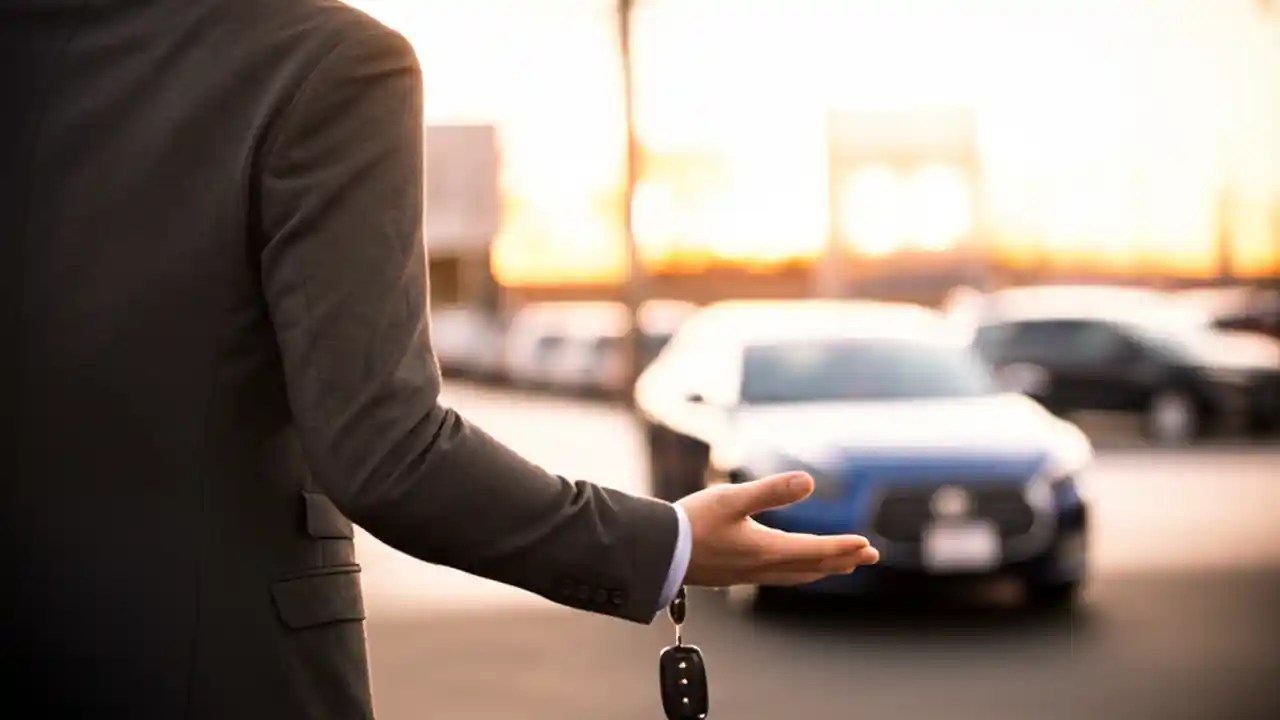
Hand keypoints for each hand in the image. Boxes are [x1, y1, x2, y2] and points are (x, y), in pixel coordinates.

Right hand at [675, 471, 879, 586]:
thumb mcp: (732, 499)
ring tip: (842, 565)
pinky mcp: (736, 575)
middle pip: (812, 566)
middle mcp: (762, 566)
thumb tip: (809, 482)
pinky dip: (799, 572)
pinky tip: (793, 568)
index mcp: (765, 549)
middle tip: (870, 556)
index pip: (815, 549)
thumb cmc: (692, 523)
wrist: (658, 553)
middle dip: (843, 559)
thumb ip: (771, 491)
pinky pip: (779, 576)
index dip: (843, 546)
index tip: (867, 545)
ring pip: (797, 574)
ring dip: (823, 568)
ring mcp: (749, 574)